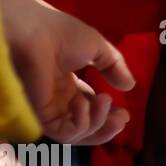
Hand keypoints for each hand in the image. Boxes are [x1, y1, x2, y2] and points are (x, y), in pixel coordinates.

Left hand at [0, 0, 133, 144]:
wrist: (36, 30)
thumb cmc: (61, 33)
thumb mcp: (97, 47)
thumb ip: (114, 67)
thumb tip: (130, 87)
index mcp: (66, 84)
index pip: (88, 108)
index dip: (107, 114)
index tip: (125, 112)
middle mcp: (57, 100)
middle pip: (84, 127)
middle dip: (106, 127)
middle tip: (124, 118)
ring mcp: (49, 108)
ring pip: (77, 135)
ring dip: (98, 124)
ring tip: (105, 100)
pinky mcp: (41, 114)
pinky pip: (65, 133)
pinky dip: (82, 124)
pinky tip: (87, 104)